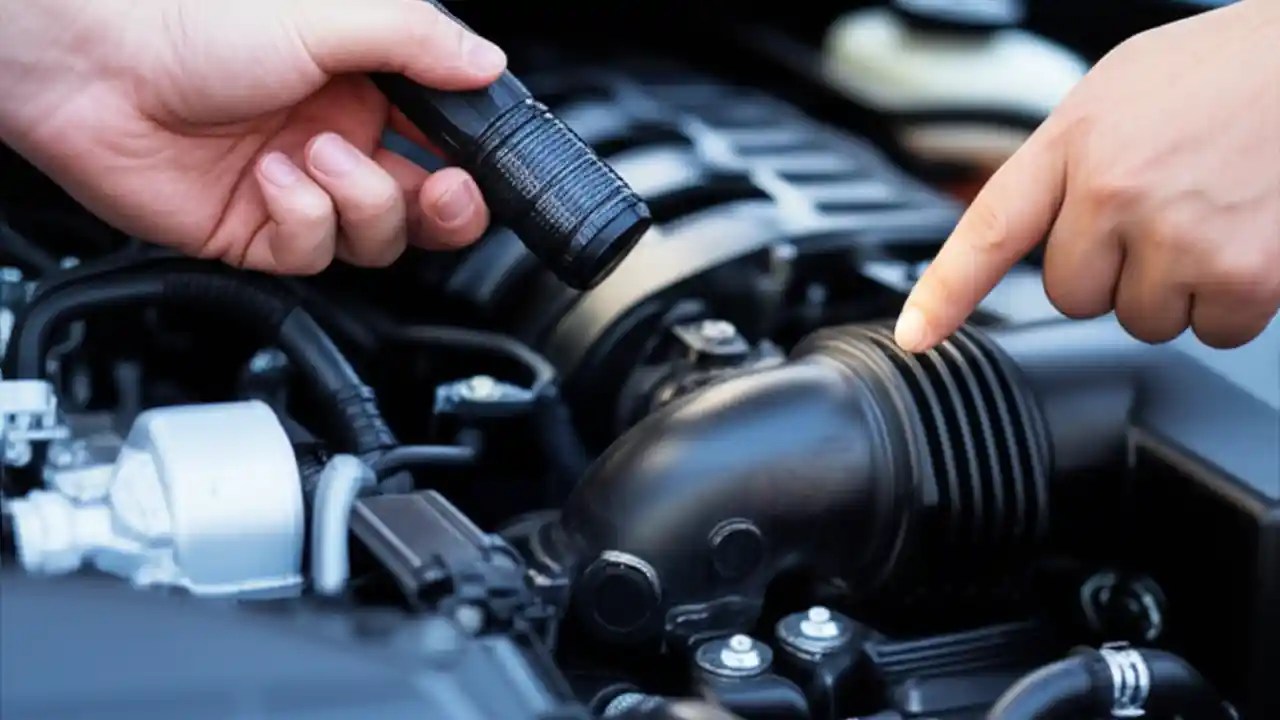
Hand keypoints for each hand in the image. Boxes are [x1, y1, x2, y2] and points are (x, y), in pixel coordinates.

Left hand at [0, 0, 505, 273]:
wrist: (94, 62)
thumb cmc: (194, 17)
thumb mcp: (332, 14)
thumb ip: (420, 41)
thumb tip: (488, 65)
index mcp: (362, 85)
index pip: (443, 141)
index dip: (471, 163)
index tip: (482, 166)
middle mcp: (336, 138)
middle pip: (423, 207)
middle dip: (446, 210)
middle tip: (445, 194)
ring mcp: (298, 189)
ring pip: (375, 238)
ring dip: (358, 202)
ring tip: (316, 155)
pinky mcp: (256, 231)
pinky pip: (312, 253)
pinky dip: (301, 218)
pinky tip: (270, 177)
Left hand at [895, 0, 1279, 350]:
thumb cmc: (1226, 72)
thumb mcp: (1119, 93)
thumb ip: (1068, 158)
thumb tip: (1032, 222)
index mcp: (1076, 140)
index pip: (989, 230)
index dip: (945, 293)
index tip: (918, 335)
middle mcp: (1115, 191)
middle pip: (1074, 294)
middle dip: (1113, 270)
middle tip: (1163, 215)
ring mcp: (1177, 236)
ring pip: (1142, 318)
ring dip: (1176, 287)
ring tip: (1213, 217)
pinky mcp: (1241, 276)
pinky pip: (1212, 330)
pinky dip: (1232, 303)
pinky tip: (1246, 241)